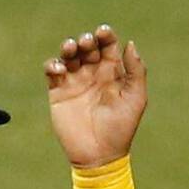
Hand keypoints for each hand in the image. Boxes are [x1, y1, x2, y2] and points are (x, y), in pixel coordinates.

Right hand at [44, 25, 147, 167]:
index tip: (103, 32)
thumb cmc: (121, 128)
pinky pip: (52, 71)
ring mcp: (75, 82)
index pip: (107, 46)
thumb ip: (136, 71)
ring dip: (68, 47)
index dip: (105, 35)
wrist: (99, 155)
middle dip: (85, 40)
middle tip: (86, 43)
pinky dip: (53, 64)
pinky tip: (59, 68)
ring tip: (70, 48)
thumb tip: (130, 44)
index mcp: (112, 73)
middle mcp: (93, 74)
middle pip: (87, 47)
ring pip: (68, 55)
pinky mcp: (58, 92)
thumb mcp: (136, 99)